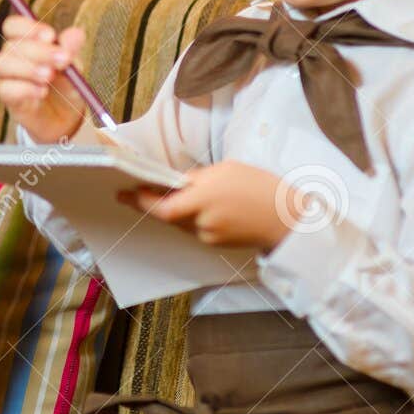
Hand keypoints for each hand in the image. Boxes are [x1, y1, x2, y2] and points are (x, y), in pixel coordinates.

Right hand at [0, 15, 90, 143]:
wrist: (64, 116)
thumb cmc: (64, 83)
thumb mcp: (72, 65)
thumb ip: (71, 49)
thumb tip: (77, 33)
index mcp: (25, 42)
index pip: (13, 26)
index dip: (28, 27)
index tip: (51, 35)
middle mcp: (11, 56)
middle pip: (11, 45)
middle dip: (39, 51)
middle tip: (63, 59)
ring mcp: (6, 77)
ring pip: (2, 63)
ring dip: (28, 67)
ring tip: (50, 76)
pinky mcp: (8, 98)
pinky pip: (6, 89)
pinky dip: (25, 88)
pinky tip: (42, 92)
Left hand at [119, 160, 307, 251]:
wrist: (288, 219)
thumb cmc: (260, 187)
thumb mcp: (226, 169)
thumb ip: (197, 178)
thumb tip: (175, 183)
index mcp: (205, 198)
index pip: (163, 207)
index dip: (141, 202)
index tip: (125, 192)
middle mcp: (203, 221)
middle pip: (166, 217)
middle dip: (148, 204)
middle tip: (130, 194)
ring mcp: (209, 235)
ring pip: (179, 223)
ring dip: (170, 211)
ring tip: (164, 195)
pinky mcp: (215, 243)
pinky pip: (193, 229)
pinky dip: (188, 218)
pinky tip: (193, 208)